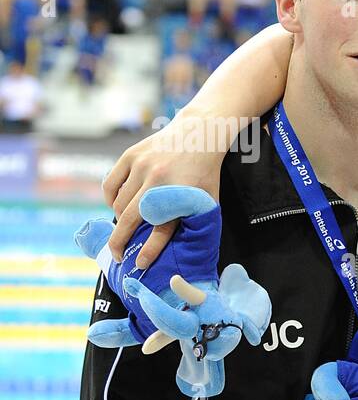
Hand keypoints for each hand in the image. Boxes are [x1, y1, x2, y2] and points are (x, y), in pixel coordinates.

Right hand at [102, 106, 229, 266]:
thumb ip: (192, 222)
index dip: (149, 250)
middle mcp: (158, 181)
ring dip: (118, 220)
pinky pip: (110, 184)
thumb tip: (184, 252)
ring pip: (118, 203)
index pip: (160, 230)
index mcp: (180, 195)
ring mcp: (141, 167)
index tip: (139, 264)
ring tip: (124, 228)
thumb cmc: (204, 173)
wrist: (198, 135)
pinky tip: (116, 206)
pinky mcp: (130, 156)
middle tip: (118, 254)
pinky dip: (110, 199)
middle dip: (120, 241)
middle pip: (130, 219)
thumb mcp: (206, 200)